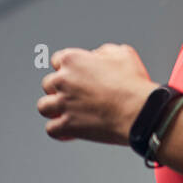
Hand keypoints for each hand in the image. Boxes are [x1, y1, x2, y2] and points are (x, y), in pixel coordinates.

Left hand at [37, 43, 156, 145]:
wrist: (138, 111)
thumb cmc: (132, 82)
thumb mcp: (122, 53)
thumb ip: (103, 52)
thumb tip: (96, 56)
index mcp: (73, 60)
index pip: (57, 60)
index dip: (67, 68)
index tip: (75, 75)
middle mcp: (63, 80)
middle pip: (48, 83)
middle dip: (60, 89)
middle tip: (75, 94)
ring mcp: (63, 104)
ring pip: (43, 107)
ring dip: (54, 109)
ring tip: (66, 112)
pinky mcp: (67, 126)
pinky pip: (51, 129)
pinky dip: (59, 131)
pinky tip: (69, 131)